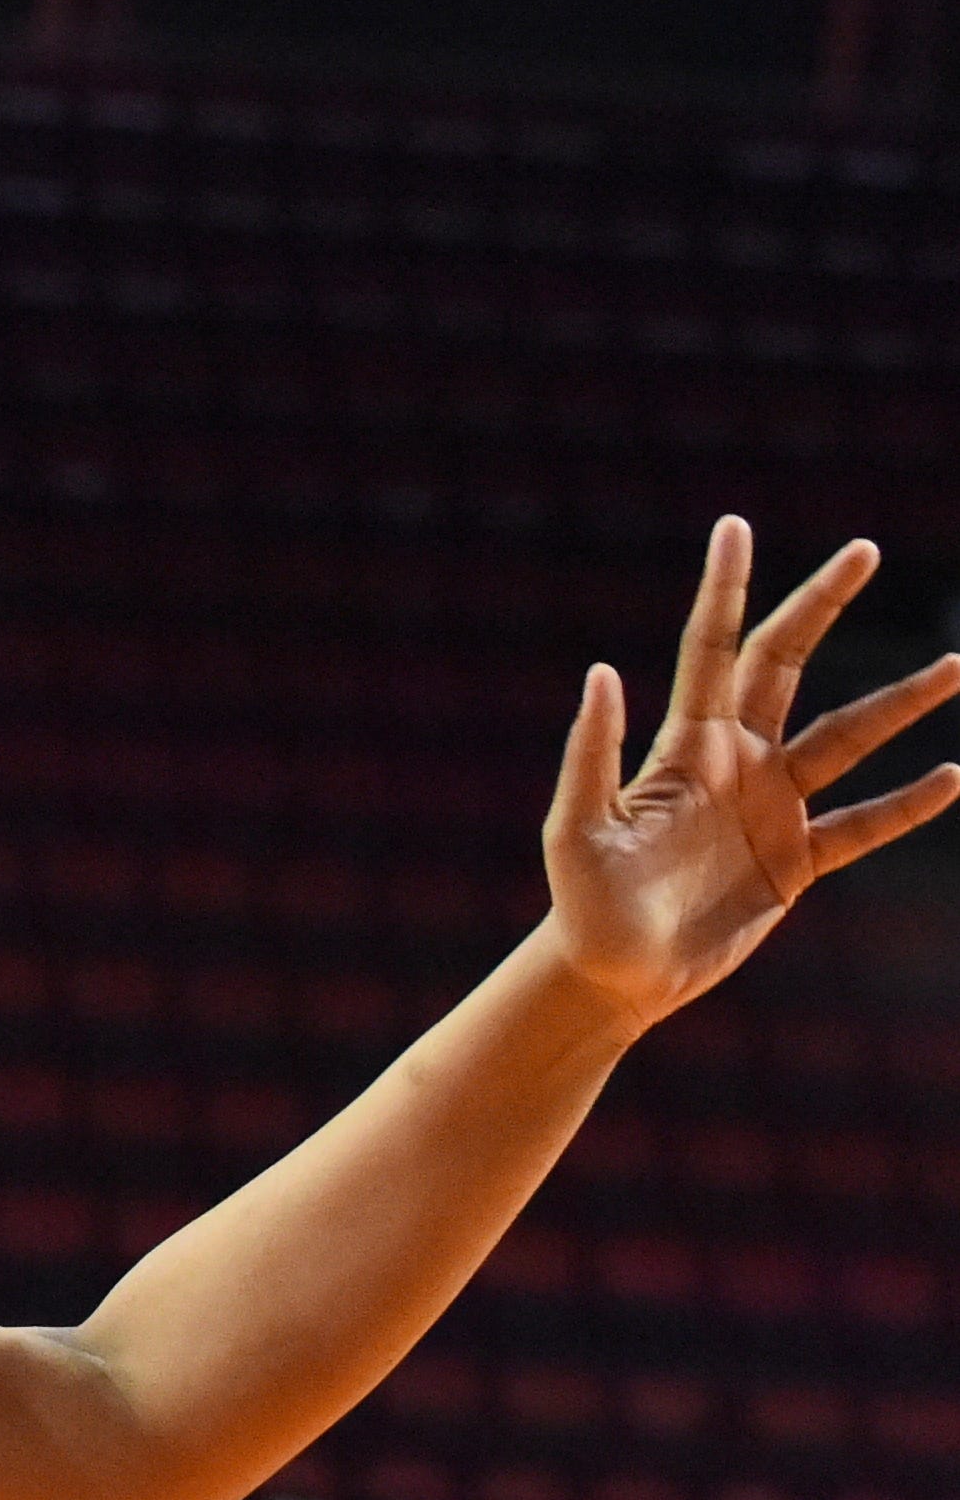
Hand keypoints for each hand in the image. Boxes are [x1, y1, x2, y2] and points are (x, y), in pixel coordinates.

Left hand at [541, 516, 959, 1026]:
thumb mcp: (577, 828)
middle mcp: (734, 761)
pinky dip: (907, 804)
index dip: (724, 588)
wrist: (614, 974)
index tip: (734, 525)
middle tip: (865, 549)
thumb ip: (594, 754)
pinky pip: (863, 824)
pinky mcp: (797, 861)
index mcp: (683, 745)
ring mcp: (771, 807)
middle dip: (822, 606)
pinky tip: (952, 775)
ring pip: (848, 737)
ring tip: (958, 662)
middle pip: (786, 664)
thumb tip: (603, 671)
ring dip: (902, 701)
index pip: (711, 647)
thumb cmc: (584, 901)